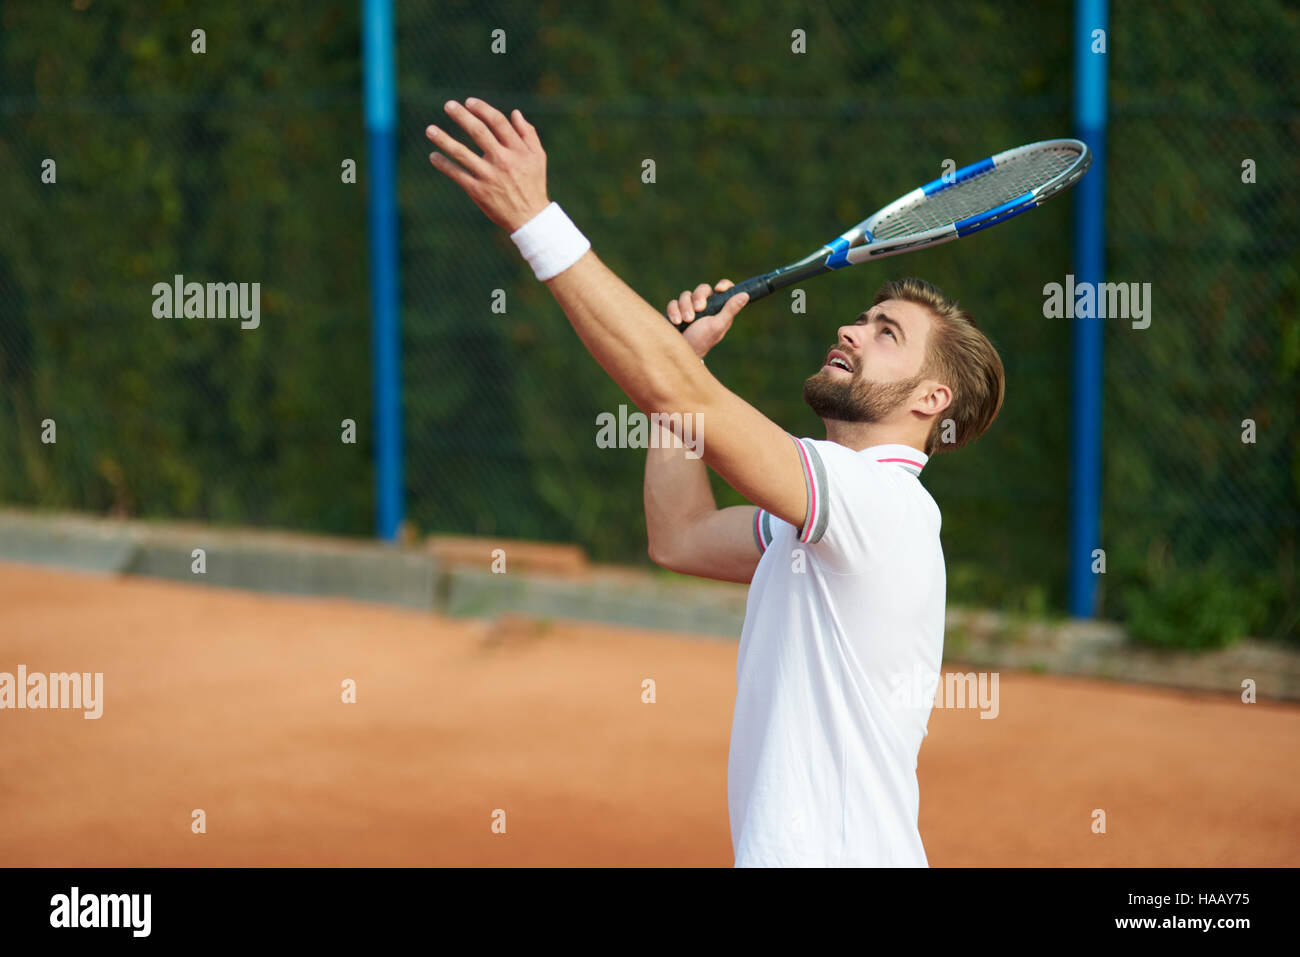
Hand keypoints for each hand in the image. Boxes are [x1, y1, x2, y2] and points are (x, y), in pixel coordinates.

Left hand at [426, 98, 550, 232]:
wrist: (530, 217)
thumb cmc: (533, 184)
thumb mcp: (538, 157)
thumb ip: (528, 134)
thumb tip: (515, 113)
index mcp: (517, 150)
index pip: (498, 122)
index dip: (482, 109)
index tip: (469, 102)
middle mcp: (502, 160)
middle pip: (479, 132)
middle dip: (462, 116)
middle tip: (448, 105)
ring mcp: (489, 176)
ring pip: (462, 153)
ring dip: (444, 140)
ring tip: (430, 129)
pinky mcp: (478, 191)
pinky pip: (457, 174)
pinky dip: (444, 165)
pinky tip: (433, 156)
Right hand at [666, 279, 748, 357]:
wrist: (681, 353)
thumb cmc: (702, 341)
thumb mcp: (717, 325)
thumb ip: (730, 310)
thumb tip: (745, 295)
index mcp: (718, 309)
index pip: (724, 290)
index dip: (724, 285)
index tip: (718, 289)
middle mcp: (705, 306)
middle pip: (702, 289)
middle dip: (698, 297)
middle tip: (698, 310)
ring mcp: (689, 308)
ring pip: (685, 295)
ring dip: (685, 307)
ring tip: (686, 321)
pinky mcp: (676, 312)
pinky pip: (673, 303)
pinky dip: (674, 311)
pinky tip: (677, 322)